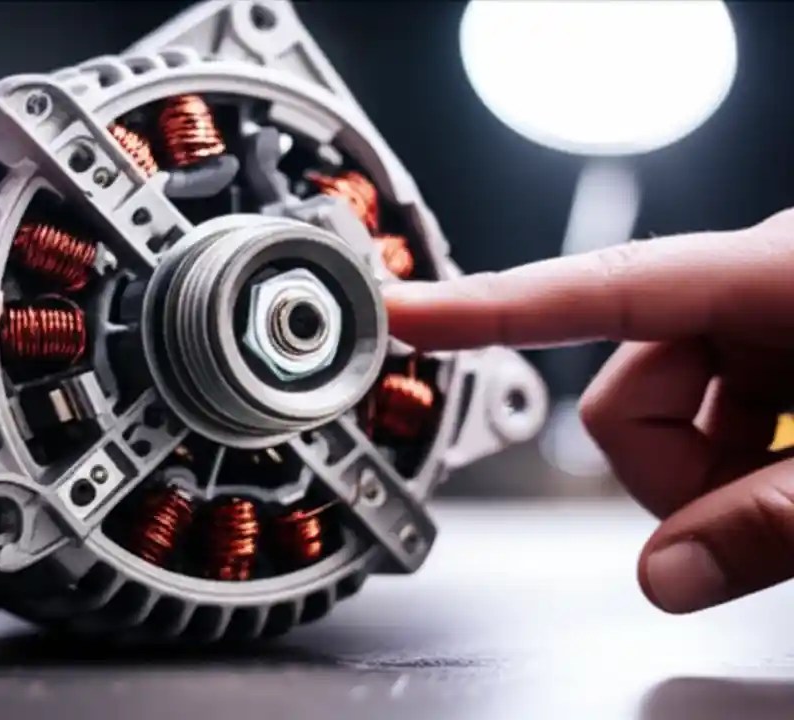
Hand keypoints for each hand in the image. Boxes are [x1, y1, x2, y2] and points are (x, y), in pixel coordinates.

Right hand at [385, 207, 793, 613]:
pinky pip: (703, 404)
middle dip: (669, 470)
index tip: (401, 309)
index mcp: (776, 270)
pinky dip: (730, 458)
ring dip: (706, 472)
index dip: (484, 306)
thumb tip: (667, 576)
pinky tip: (786, 475)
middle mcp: (756, 277)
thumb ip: (763, 524)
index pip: (596, 288)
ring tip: (787, 498)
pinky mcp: (781, 338)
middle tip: (748, 517)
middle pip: (625, 389)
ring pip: (656, 406)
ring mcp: (767, 308)